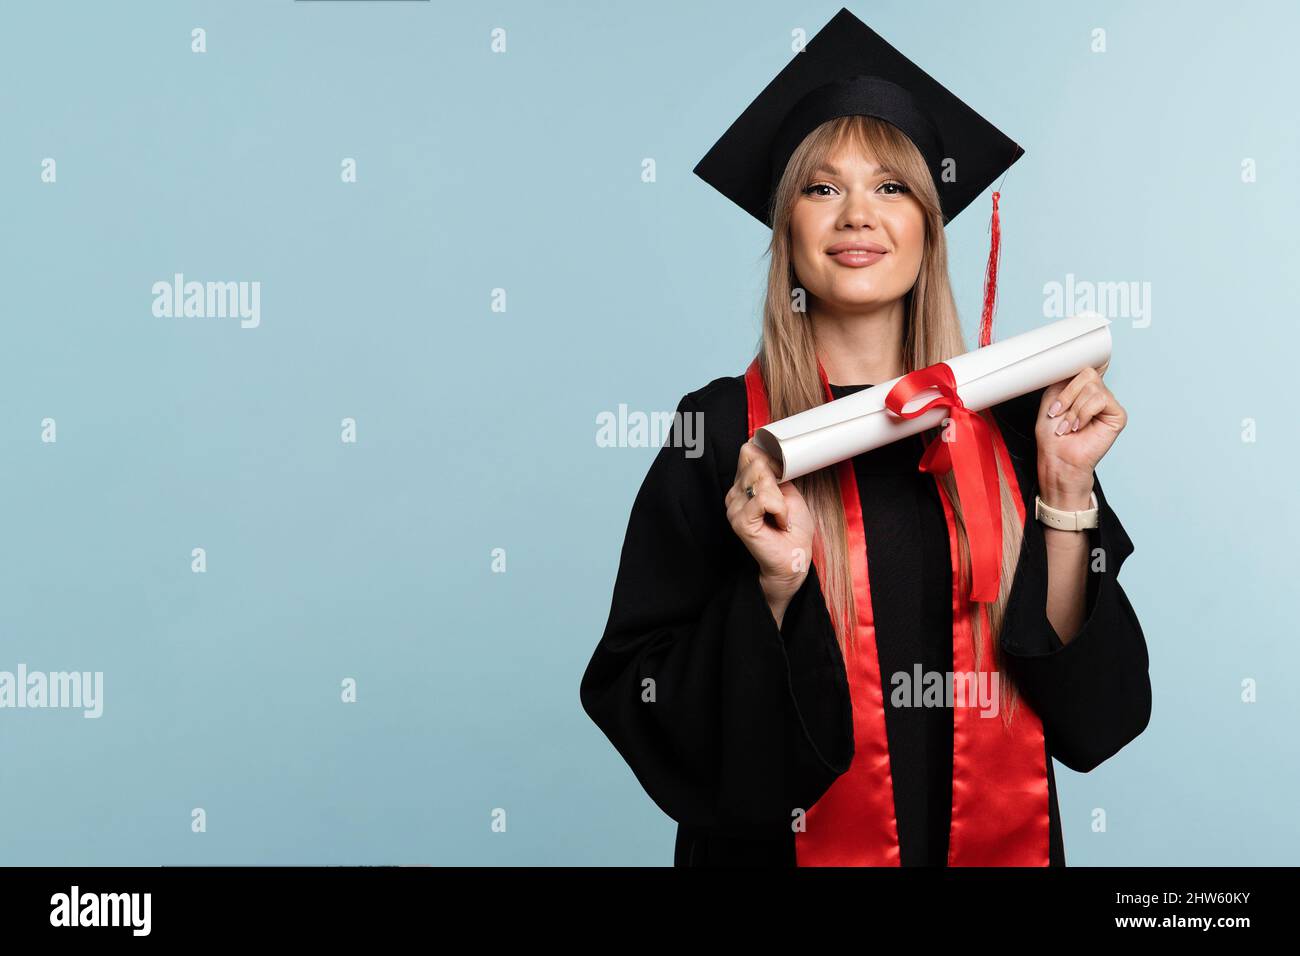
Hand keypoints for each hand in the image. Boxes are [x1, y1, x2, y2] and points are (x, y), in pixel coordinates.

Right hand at [725, 441, 814, 607]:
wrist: (794, 558)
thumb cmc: (793, 528)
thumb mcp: (789, 491)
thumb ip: (776, 472)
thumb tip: (768, 452)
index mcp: (744, 484)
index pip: (748, 452)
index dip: (770, 458)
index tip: (782, 478)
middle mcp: (735, 494)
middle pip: (757, 463)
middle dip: (777, 481)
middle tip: (782, 504)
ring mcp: (734, 507)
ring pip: (762, 480)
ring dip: (780, 499)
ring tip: (780, 515)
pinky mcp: (740, 520)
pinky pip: (764, 499)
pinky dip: (779, 509)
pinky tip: (779, 522)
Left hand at [1036, 362, 1126, 505]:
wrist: (1057, 457)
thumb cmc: (1052, 433)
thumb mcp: (1052, 398)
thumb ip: (1065, 379)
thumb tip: (1077, 360)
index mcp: (1083, 389)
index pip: (1084, 366)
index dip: (1072, 374)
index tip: (1061, 388)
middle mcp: (1098, 394)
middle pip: (1087, 374)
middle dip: (1067, 396)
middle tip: (1058, 414)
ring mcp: (1109, 404)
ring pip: (1092, 387)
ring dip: (1073, 409)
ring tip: (1068, 426)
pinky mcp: (1118, 415)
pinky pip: (1100, 400)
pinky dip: (1083, 413)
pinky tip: (1079, 427)